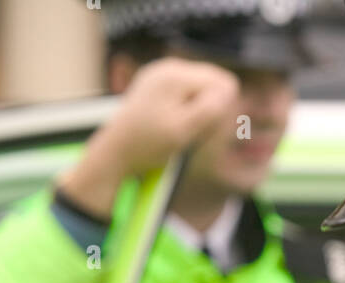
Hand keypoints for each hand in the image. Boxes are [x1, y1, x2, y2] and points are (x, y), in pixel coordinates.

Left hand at [57, 59, 239, 217]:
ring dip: (199, 112)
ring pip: (199, 89)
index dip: (221, 109)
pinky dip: (186, 111)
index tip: (204, 130)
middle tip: (192, 134)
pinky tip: (174, 127)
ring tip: (182, 132)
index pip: (222, 82)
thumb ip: (208, 110)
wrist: (114, 153)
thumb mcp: (182, 132)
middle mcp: (168, 67)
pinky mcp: (156, 86)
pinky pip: (185, 94)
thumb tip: (230, 89)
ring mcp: (160, 75)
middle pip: (211, 83)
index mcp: (175, 74)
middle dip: (210, 109)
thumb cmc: (147, 146)